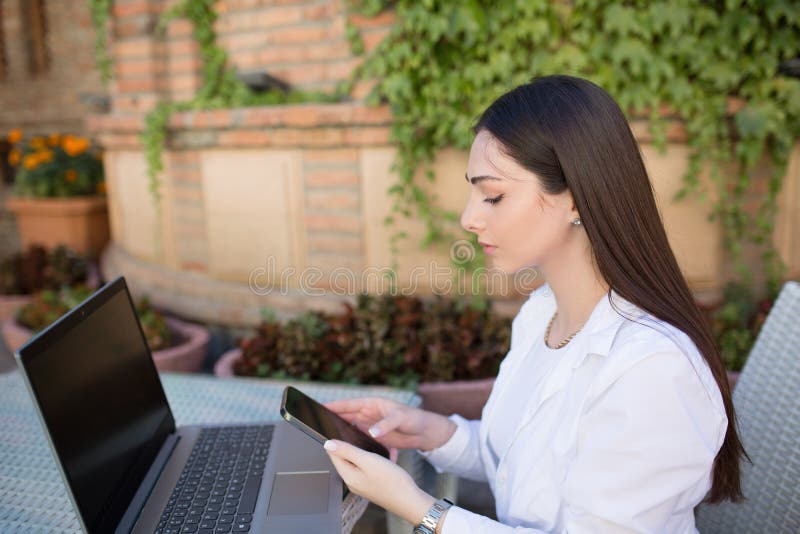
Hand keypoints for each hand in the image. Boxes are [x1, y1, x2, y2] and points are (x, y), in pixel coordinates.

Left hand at [323, 439, 434, 524]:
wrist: (410, 500)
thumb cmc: (391, 481)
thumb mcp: (367, 461)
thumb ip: (347, 451)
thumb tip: (328, 444)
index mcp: (349, 476)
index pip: (334, 455)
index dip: (337, 440)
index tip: (342, 429)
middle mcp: (354, 481)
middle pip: (347, 458)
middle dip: (354, 444)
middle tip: (362, 433)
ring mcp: (365, 484)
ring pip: (362, 461)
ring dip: (368, 451)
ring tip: (378, 442)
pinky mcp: (375, 484)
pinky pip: (373, 467)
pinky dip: (379, 459)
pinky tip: (389, 453)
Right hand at [325, 397, 455, 450]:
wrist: (425, 433)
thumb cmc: (415, 419)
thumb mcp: (401, 418)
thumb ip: (386, 425)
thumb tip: (372, 432)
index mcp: (372, 404)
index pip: (348, 404)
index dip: (333, 406)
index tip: (320, 407)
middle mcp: (369, 414)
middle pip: (345, 416)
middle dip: (332, 419)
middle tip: (318, 424)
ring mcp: (370, 426)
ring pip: (350, 428)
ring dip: (341, 433)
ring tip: (327, 438)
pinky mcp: (374, 438)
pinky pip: (358, 439)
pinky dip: (352, 443)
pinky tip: (345, 449)